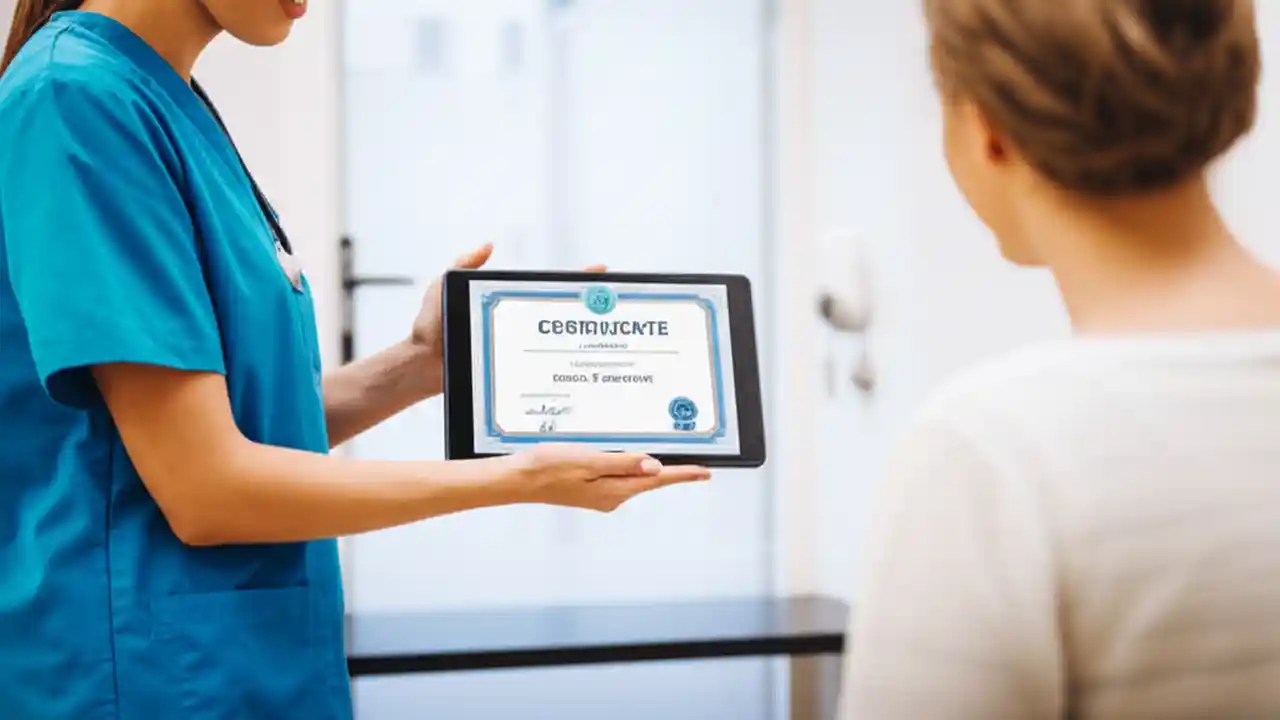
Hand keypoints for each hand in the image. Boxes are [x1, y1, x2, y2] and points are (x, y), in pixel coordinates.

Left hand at [409, 244, 606, 393]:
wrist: (421, 364)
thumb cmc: (430, 326)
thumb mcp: (443, 286)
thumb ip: (463, 265)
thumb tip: (488, 245)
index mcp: (505, 302)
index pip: (542, 287)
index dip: (570, 279)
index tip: (598, 271)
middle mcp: (516, 324)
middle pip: (556, 312)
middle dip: (584, 305)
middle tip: (608, 301)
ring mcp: (516, 346)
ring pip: (553, 340)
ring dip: (576, 334)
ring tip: (600, 328)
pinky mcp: (511, 368)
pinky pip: (537, 365)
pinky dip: (557, 364)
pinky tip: (574, 364)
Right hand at [499, 445, 710, 512]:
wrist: (520, 480)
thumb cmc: (549, 468)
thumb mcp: (589, 461)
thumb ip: (623, 463)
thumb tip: (654, 467)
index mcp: (614, 490)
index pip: (657, 480)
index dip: (682, 475)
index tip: (704, 473)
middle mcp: (612, 496)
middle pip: (649, 481)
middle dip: (673, 473)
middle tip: (696, 468)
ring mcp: (601, 494)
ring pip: (634, 479)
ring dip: (652, 470)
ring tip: (672, 462)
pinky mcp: (591, 489)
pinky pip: (619, 478)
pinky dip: (631, 468)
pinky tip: (633, 461)